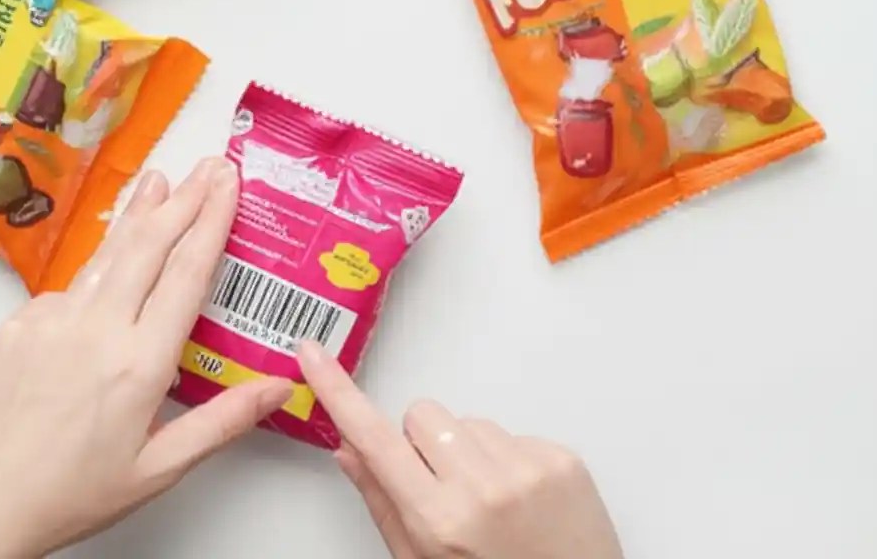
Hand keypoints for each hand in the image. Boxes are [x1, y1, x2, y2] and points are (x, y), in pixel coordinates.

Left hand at [0, 158, 292, 558]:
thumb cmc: (70, 494)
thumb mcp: (159, 468)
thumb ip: (223, 421)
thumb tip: (279, 387)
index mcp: (139, 364)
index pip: (186, 274)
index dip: (211, 221)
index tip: (228, 184)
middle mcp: (95, 330)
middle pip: (148, 245)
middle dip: (183, 199)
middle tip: (208, 164)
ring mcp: (49, 321)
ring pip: (105, 256)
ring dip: (137, 216)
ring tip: (159, 183)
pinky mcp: (16, 324)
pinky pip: (66, 290)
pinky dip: (93, 273)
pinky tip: (105, 273)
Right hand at [298, 342, 623, 558]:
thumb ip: (383, 503)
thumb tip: (348, 450)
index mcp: (439, 520)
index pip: (375, 439)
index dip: (339, 393)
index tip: (313, 356)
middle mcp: (484, 489)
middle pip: (423, 415)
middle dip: (421, 441)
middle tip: (440, 486)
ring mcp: (528, 471)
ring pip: (468, 421)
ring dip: (469, 450)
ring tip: (488, 500)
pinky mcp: (562, 460)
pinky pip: (513, 432)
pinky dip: (509, 459)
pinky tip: (519, 499)